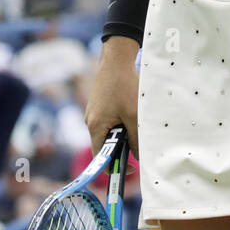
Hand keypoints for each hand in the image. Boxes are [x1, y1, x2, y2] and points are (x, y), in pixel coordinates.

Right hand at [86, 36, 139, 157]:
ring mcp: (94, 113)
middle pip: (106, 145)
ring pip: (109, 132)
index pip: (101, 156)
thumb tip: (138, 156)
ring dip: (123, 133)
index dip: (114, 166)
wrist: (116, 60)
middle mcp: (90, 122)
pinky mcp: (99, 106)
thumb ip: (135, 137)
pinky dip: (121, 123)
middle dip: (122, 148)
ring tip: (136, 123)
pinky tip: (132, 113)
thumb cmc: (124, 86)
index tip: (130, 169)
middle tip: (139, 145)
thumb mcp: (134, 114)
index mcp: (95, 127)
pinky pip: (109, 121)